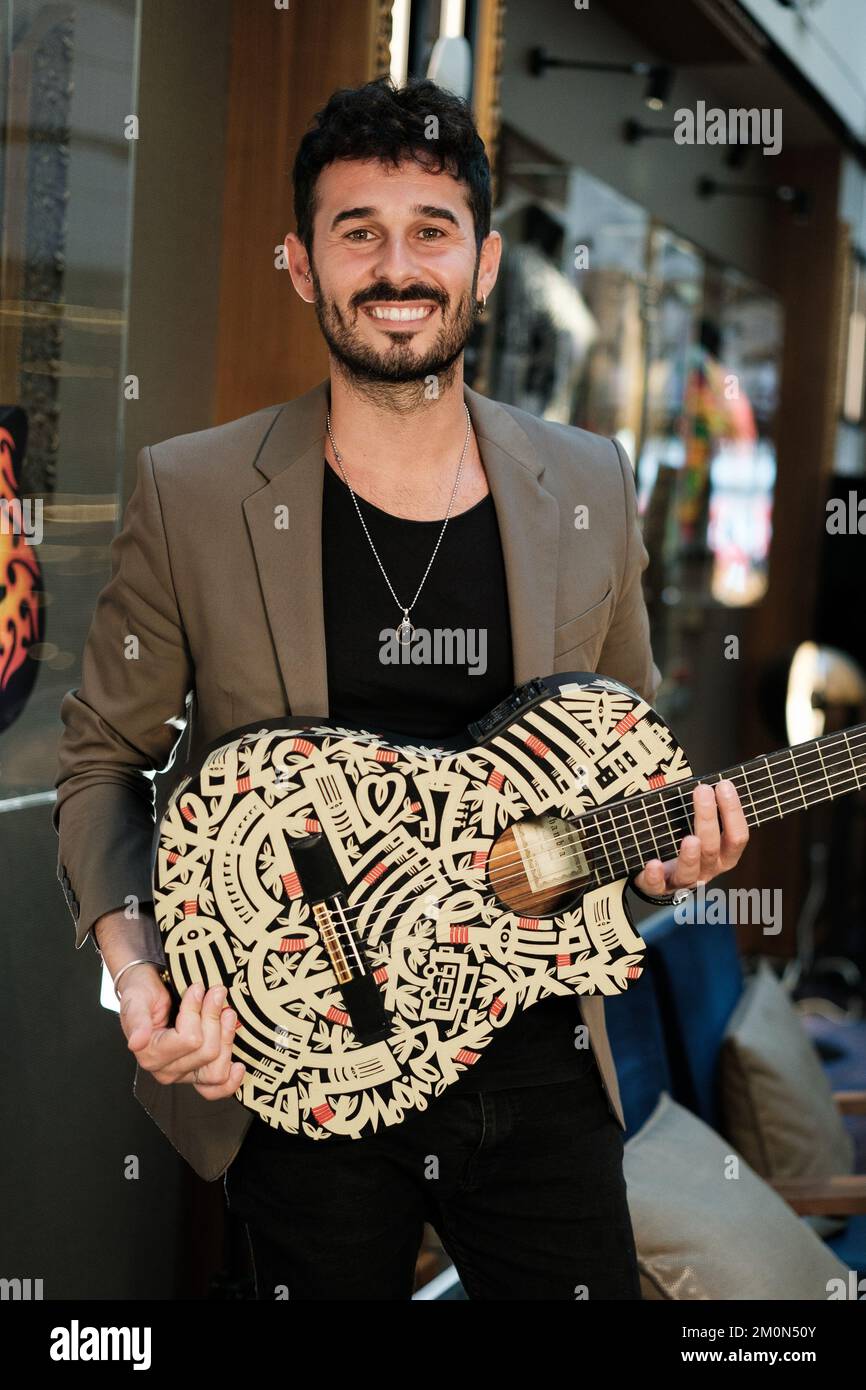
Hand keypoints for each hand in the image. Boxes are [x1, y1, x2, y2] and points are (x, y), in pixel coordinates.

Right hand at [120, 966, 244, 1099]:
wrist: (148, 990)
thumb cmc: (142, 994)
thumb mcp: (136, 999)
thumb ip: (136, 1020)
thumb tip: (136, 1043)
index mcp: (150, 1055)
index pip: (189, 1039)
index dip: (197, 1011)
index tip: (196, 988)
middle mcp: (166, 1070)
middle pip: (207, 1052)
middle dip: (213, 1017)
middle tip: (214, 993)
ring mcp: (184, 1074)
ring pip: (217, 1068)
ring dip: (226, 1037)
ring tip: (226, 1012)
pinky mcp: (198, 1073)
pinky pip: (218, 1088)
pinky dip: (231, 1080)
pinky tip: (239, 1065)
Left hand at [630, 779, 748, 897]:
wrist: (661, 873)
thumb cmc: (683, 843)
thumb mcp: (700, 827)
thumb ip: (706, 809)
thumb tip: (706, 779)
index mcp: (723, 854)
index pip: (737, 836)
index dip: (733, 811)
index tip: (724, 785)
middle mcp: (708, 869)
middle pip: (712, 848)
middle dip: (709, 819)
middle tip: (703, 791)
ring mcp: (685, 880)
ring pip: (691, 871)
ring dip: (690, 855)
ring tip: (690, 839)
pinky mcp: (660, 887)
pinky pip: (658, 886)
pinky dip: (655, 876)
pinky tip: (653, 864)